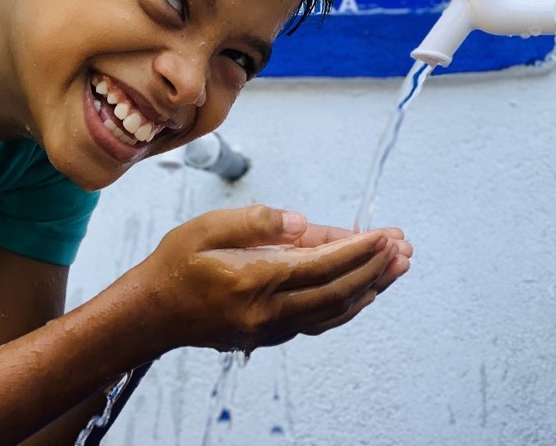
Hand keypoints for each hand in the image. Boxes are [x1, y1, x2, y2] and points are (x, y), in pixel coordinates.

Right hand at [120, 205, 411, 354]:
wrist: (151, 314)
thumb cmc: (174, 266)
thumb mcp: (205, 228)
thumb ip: (255, 222)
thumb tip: (300, 222)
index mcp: (252, 280)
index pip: (320, 265)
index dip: (358, 249)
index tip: (384, 234)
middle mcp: (267, 311)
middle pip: (337, 292)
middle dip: (374, 268)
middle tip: (403, 248)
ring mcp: (271, 328)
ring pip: (334, 310)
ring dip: (369, 288)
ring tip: (397, 267)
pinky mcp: (270, 334)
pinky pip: (320, 321)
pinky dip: (347, 305)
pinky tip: (363, 292)